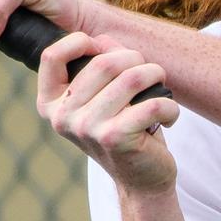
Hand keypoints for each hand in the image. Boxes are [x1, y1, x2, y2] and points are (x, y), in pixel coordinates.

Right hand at [38, 31, 178, 191]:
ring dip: (156, 75)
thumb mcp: (101, 99)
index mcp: (50, 104)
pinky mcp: (115, 137)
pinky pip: (153, 102)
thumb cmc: (122, 130)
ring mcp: (87, 128)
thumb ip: (96, 66)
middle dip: (136, 59)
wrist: (140, 181)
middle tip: (149, 72)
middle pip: (103, 62)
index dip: (80, 42)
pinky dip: (170, 106)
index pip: (52, 56)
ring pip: (131, 78)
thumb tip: (104, 40)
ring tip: (161, 87)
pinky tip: (169, 115)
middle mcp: (63, 117)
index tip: (105, 49)